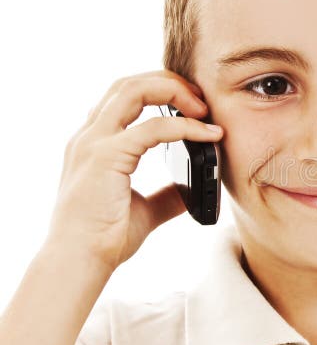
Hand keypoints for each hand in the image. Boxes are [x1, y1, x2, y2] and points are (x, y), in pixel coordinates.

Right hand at [45, 70, 223, 272]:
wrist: (79, 262)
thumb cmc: (103, 239)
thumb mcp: (142, 210)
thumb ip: (165, 196)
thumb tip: (191, 191)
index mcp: (94, 144)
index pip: (123, 96)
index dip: (159, 90)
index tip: (193, 104)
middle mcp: (90, 136)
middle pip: (129, 83)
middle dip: (169, 82)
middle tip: (203, 99)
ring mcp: (94, 143)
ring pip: (135, 90)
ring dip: (176, 92)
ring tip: (205, 109)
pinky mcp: (106, 156)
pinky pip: (153, 128)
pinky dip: (186, 126)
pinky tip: (209, 134)